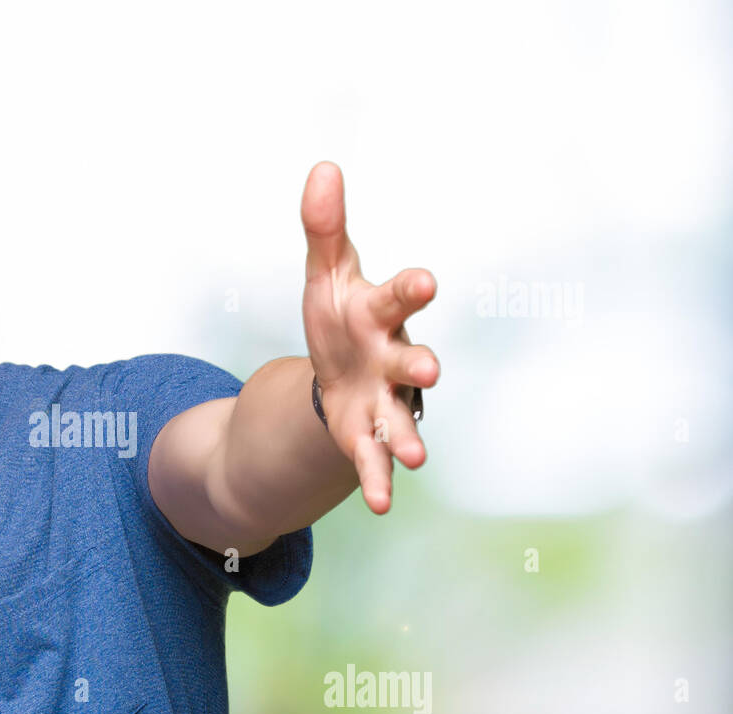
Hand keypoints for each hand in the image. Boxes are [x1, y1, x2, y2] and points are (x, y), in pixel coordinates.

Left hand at [300, 161, 439, 514]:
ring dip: (408, 436)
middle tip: (431, 371)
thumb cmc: (340, 316)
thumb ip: (324, 227)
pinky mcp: (367, 435)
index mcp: (380, 313)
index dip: (411, 288)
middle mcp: (393, 357)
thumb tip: (322, 167)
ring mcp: (385, 399)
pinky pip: (374, 459)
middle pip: (411, 360)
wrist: (338, 370)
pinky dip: (379, 481)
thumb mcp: (324, 273)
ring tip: (416, 456)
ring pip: (402, 418)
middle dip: (420, 365)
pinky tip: (382, 504)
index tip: (426, 279)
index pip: (398, 296)